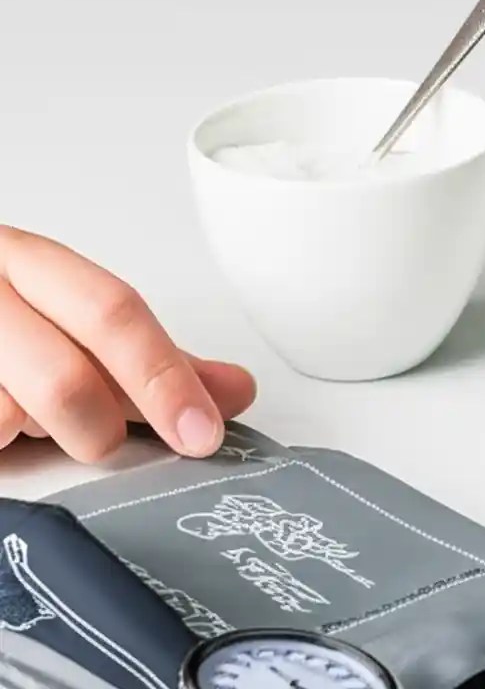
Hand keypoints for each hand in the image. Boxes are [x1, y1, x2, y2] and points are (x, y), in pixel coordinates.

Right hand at [0, 226, 256, 461]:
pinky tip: (3, 431)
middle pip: (62, 379)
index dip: (164, 379)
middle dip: (99, 429)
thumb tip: (233, 391)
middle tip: (104, 441)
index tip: (201, 432)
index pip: (113, 313)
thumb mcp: (75, 325)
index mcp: (29, 264)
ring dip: (34, 436)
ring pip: (10, 416)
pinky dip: (2, 446)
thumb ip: (153, 361)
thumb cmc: (2, 319)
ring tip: (24, 420)